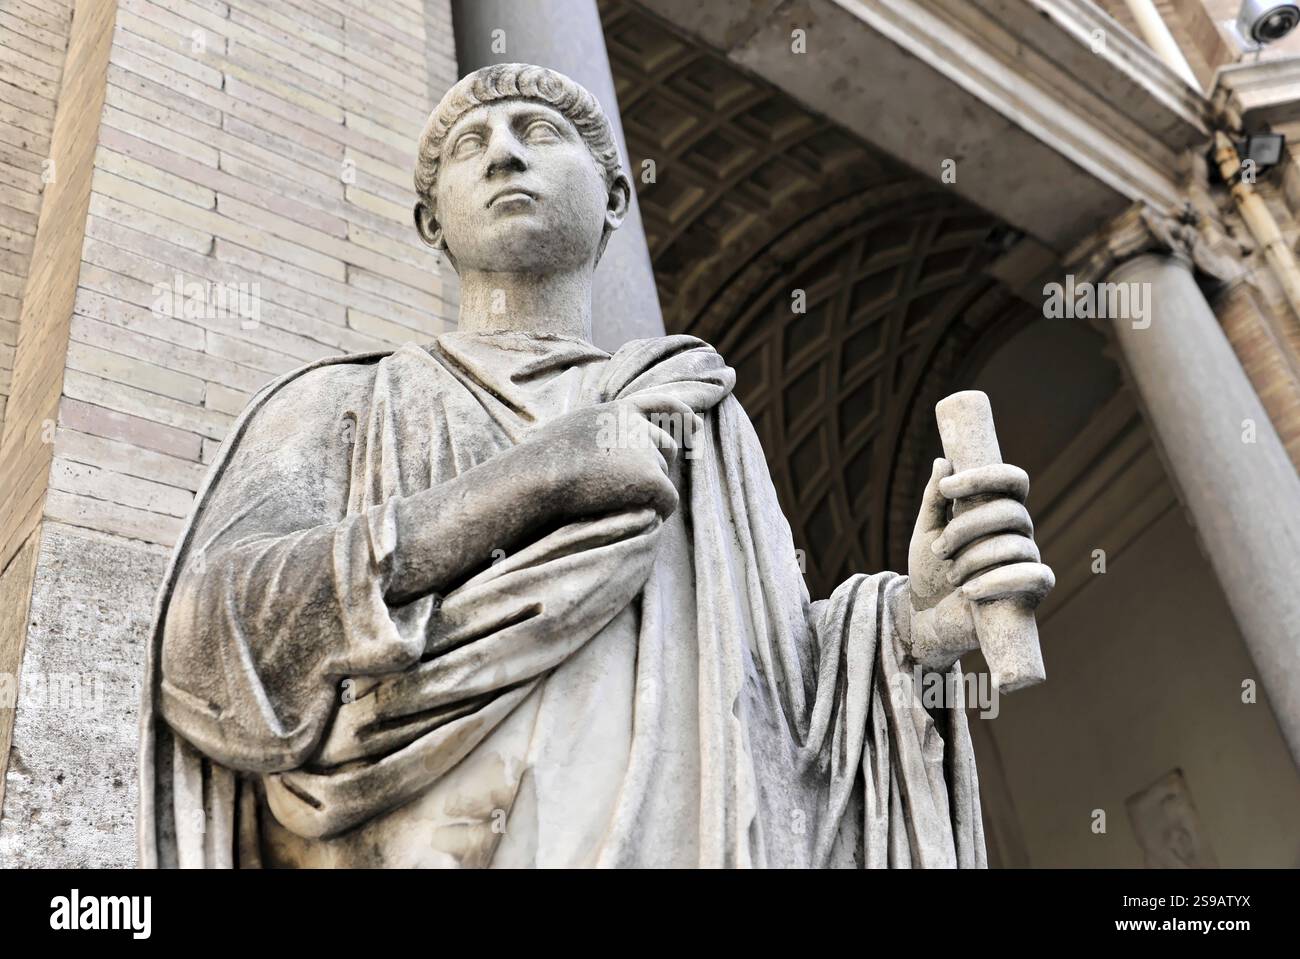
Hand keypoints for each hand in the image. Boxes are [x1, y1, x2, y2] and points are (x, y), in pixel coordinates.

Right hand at [522, 393, 702, 519]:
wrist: (538, 476)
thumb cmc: (541, 462)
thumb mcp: (570, 430)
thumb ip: (596, 430)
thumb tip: (602, 449)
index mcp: (618, 409)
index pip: (662, 404)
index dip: (683, 414)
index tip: (696, 426)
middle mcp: (638, 424)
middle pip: (666, 447)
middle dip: (657, 466)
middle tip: (630, 486)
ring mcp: (646, 450)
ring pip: (663, 477)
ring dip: (646, 491)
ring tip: (610, 498)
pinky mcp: (652, 478)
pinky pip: (667, 502)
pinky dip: (657, 512)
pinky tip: (633, 515)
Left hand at [906, 457, 1053, 669]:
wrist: (924, 619)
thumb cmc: (929, 573)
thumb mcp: (925, 533)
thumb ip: (934, 500)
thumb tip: (943, 462)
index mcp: (996, 513)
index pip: (1013, 480)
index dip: (985, 477)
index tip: (946, 487)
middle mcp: (1018, 534)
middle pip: (1011, 512)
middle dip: (967, 528)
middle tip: (939, 549)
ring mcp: (1027, 563)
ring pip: (1016, 545)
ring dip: (974, 559)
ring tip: (951, 576)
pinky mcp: (1029, 594)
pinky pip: (1035, 576)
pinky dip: (998, 581)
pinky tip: (969, 591)